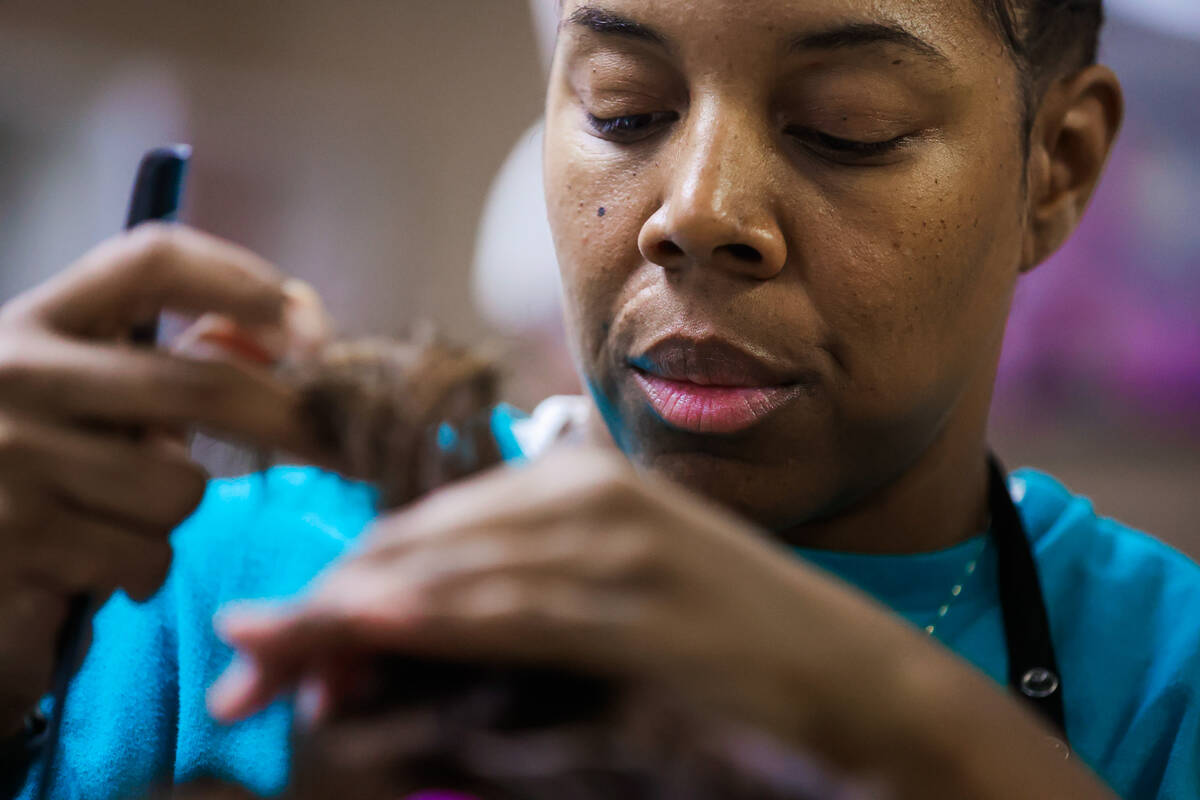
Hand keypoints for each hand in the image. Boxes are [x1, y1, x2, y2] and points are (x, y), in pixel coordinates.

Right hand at [0, 224, 325, 734]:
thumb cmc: (30, 469)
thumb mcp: (85, 397)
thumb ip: (168, 365)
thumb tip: (291, 333)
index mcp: (39, 319)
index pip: (154, 262)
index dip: (245, 282)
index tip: (312, 325)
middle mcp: (15, 371)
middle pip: (199, 385)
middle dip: (291, 420)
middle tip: (343, 447)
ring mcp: (11, 455)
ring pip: (180, 487)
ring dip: (170, 514)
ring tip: (111, 518)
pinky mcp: (16, 540)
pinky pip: (146, 556)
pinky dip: (139, 571)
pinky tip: (86, 565)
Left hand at [210, 448, 926, 751]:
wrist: (866, 702)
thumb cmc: (734, 679)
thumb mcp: (603, 656)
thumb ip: (489, 658)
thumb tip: (363, 677)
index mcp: (583, 486)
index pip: (429, 532)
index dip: (341, 588)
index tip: (275, 643)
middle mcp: (591, 493)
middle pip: (419, 544)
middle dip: (323, 608)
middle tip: (245, 666)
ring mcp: (616, 538)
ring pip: (447, 574)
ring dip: (349, 622)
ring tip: (268, 664)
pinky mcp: (636, 598)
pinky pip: (507, 608)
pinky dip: (427, 619)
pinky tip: (360, 629)